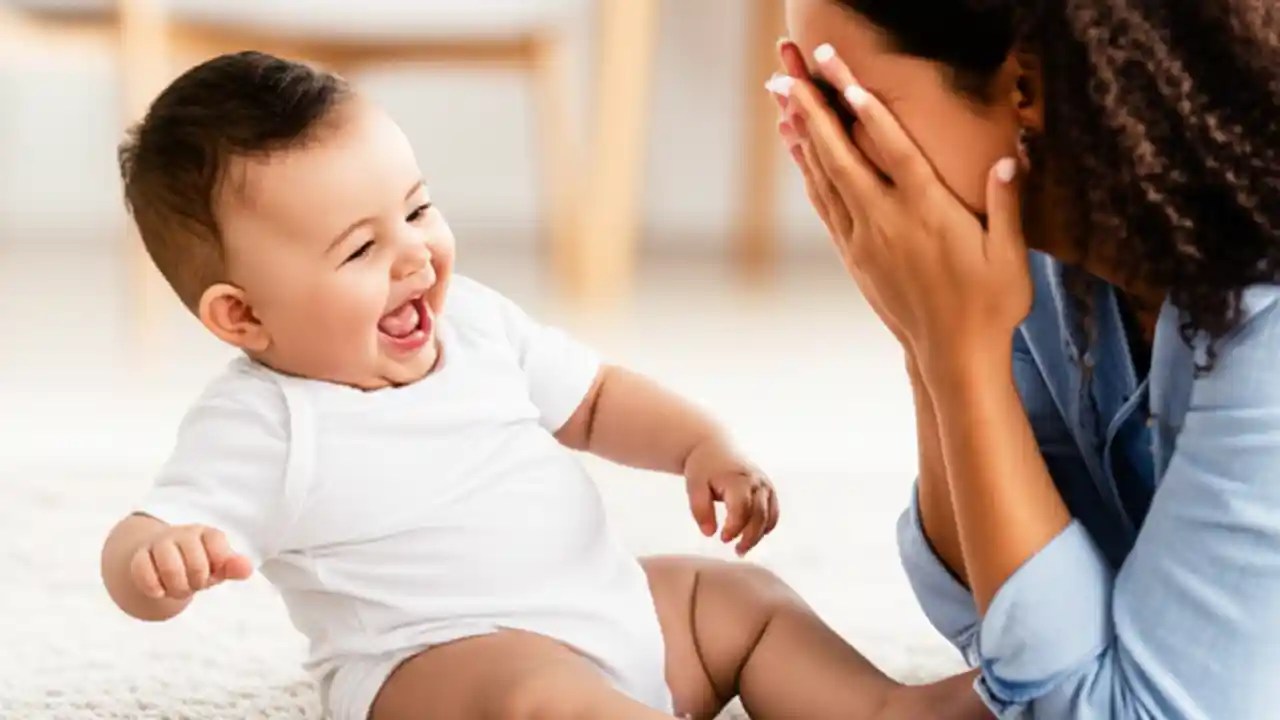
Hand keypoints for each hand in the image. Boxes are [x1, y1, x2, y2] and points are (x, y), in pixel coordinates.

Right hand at [130, 524, 252, 599]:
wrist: (159, 558)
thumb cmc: (197, 564)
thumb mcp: (217, 567)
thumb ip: (234, 567)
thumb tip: (247, 570)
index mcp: (207, 534)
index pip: (218, 546)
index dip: (217, 566)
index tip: (214, 572)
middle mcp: (184, 534)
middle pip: (196, 563)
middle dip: (197, 582)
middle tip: (194, 585)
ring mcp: (160, 543)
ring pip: (170, 566)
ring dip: (176, 587)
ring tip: (177, 590)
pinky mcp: (139, 555)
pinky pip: (142, 569)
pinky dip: (153, 586)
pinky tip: (159, 592)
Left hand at [684, 441, 778, 555]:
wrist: (714, 447)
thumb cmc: (703, 468)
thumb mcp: (694, 486)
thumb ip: (700, 510)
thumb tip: (709, 533)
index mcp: (737, 479)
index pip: (741, 508)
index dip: (735, 527)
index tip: (722, 538)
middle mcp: (755, 481)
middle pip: (759, 515)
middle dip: (749, 537)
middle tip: (736, 551)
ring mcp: (765, 484)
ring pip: (768, 516)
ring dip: (758, 536)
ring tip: (742, 549)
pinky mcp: (768, 488)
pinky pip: (773, 512)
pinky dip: (767, 526)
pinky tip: (754, 536)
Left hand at [769, 41, 1032, 367]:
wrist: (952, 356)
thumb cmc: (990, 305)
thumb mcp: (1010, 255)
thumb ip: (1006, 202)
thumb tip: (1010, 155)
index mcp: (928, 213)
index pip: (894, 151)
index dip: (869, 113)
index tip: (845, 81)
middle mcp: (887, 222)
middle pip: (841, 158)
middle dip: (814, 112)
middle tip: (788, 77)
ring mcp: (864, 240)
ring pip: (825, 180)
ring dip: (803, 137)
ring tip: (782, 101)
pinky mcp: (854, 257)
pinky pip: (825, 205)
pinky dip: (809, 174)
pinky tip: (800, 152)